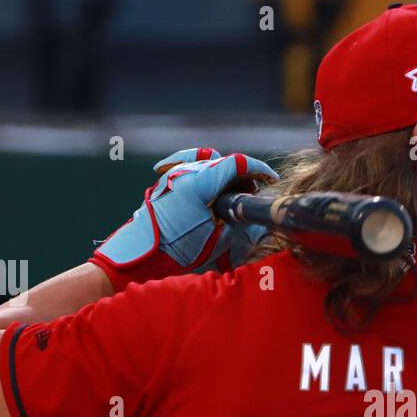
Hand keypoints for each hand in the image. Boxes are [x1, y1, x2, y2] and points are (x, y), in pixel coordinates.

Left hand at [90, 147, 277, 289]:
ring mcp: (175, 173)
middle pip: (225, 163)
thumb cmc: (179, 248)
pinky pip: (193, 164)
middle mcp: (186, 172)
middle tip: (254, 195)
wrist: (145, 254)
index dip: (259, 170)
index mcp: (199, 183)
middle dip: (244, 177)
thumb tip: (253, 212)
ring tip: (235, 195)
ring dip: (227, 175)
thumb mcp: (218, 237)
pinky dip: (209, 170)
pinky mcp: (169, 180)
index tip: (272, 180)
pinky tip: (213, 178)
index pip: (236, 164)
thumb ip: (239, 219)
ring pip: (210, 163)